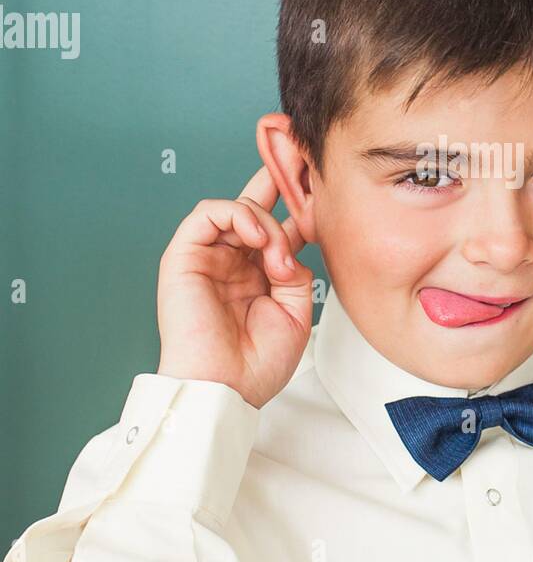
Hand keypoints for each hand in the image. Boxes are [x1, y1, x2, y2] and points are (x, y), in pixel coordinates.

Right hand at [156, 165, 313, 409]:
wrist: (227, 388)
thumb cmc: (257, 363)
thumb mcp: (296, 312)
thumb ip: (297, 270)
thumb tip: (289, 245)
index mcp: (258, 275)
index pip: (277, 227)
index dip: (295, 205)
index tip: (319, 186)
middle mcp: (233, 262)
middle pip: (254, 206)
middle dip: (277, 184)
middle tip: (300, 172)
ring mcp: (208, 258)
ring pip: (235, 208)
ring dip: (264, 219)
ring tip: (275, 249)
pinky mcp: (183, 257)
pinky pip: (206, 214)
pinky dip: (235, 214)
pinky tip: (257, 237)